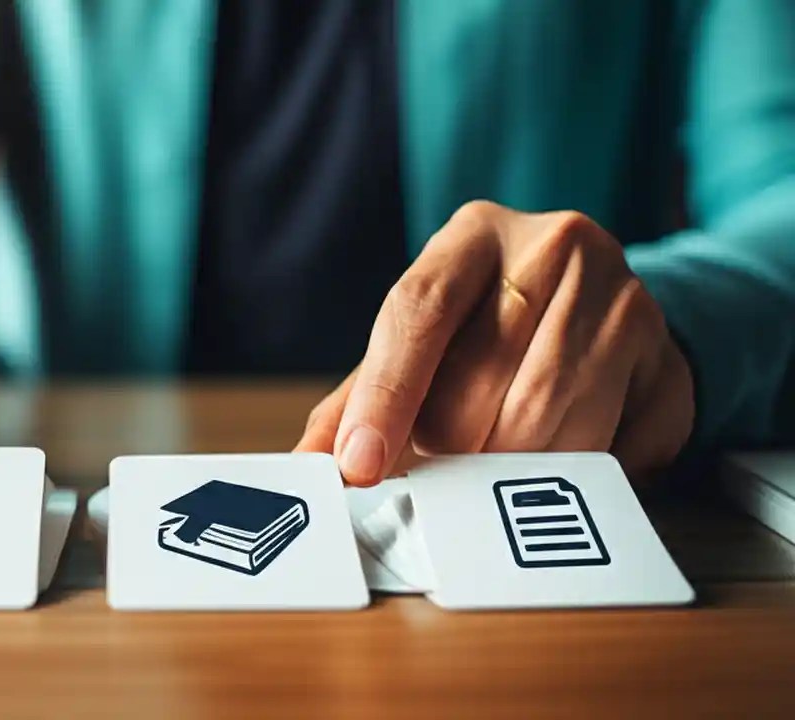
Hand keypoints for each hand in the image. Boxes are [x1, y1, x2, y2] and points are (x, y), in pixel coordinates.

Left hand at [296, 201, 693, 484]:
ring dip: (507, 467)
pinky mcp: (667, 355)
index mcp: (473, 234)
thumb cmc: (487, 331)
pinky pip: (609, 447)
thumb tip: (308, 464)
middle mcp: (554, 246)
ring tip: (492, 461)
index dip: (385, 395)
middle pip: (482, 379)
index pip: (418, 310)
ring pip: (547, 420)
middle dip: (449, 444)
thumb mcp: (420, 344)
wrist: (596, 309)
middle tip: (441, 460)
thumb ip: (360, 398)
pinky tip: (556, 456)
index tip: (359, 464)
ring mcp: (623, 295)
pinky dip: (570, 474)